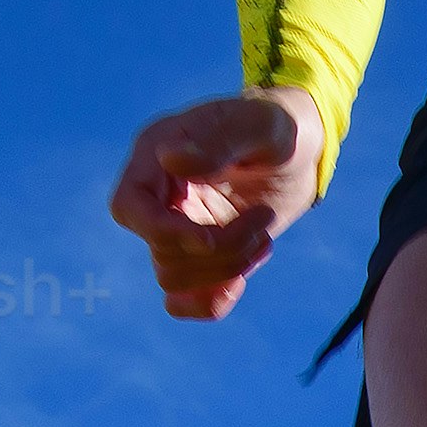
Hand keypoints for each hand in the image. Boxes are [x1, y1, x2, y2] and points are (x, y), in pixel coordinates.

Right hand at [110, 85, 329, 321]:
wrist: (298, 150)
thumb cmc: (277, 126)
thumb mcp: (258, 124)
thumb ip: (218, 139)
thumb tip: (169, 158)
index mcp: (157, 154)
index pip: (128, 208)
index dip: (163, 233)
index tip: (209, 237)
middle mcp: (158, 195)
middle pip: (161, 251)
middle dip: (220, 248)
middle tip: (264, 219)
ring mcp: (175, 228)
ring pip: (174, 279)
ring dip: (227, 268)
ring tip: (263, 235)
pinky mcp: (197, 256)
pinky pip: (181, 301)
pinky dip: (209, 302)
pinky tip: (240, 281)